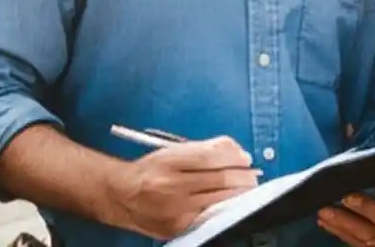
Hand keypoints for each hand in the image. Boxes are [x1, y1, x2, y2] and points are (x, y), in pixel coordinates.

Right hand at [101, 136, 259, 238]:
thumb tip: (237, 152)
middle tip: (253, 175)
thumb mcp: (172, 151)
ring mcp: (175, 209)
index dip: (235, 158)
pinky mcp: (178, 227)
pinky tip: (231, 203)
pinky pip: (209, 216)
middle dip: (243, 177)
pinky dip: (223, 208)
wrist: (121, 196)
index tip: (246, 159)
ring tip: (247, 188)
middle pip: (220, 179)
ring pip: (219, 200)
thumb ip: (205, 149)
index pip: (212, 157)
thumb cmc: (150, 171)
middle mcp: (172, 185)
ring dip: (239, 193)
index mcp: (170, 162)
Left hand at [317, 156, 374, 246]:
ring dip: (337, 227)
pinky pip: (352, 244)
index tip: (348, 196)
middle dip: (344, 220)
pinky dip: (338, 233)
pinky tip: (324, 223)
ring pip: (356, 240)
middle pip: (366, 232)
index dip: (366, 207)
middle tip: (324, 208)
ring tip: (320, 213)